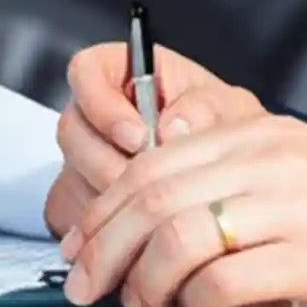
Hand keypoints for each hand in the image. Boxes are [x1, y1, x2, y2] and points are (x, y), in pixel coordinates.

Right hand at [45, 43, 264, 235]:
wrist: (237, 182)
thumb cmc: (229, 134)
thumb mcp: (230, 109)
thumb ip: (204, 107)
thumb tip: (172, 126)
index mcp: (124, 73)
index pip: (85, 72)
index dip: (102, 104)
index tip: (137, 135)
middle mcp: (95, 115)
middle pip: (72, 131)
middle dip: (110, 163)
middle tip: (151, 184)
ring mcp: (83, 160)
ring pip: (70, 178)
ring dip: (113, 200)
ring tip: (159, 212)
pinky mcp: (80, 200)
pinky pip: (75, 216)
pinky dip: (107, 230)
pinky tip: (143, 234)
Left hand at [61, 116, 306, 306]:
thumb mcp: (282, 169)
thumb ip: (218, 178)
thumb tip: (141, 222)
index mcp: (249, 133)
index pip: (148, 166)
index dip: (102, 210)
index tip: (76, 244)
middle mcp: (265, 160)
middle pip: (151, 200)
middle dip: (103, 249)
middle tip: (82, 284)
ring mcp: (292, 204)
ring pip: (179, 237)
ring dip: (143, 279)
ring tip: (135, 303)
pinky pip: (229, 278)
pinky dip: (196, 301)